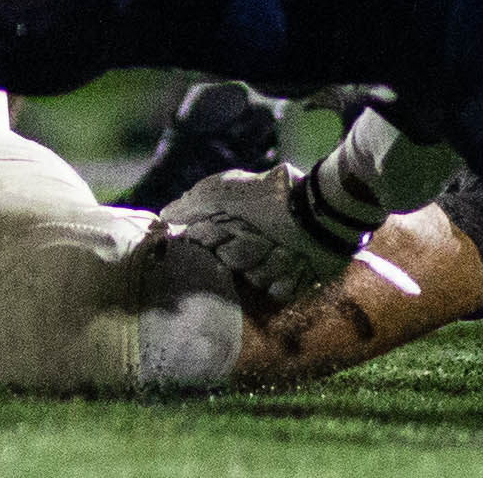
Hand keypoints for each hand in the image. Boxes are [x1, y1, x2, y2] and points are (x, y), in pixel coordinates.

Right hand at [161, 165, 350, 308]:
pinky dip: (287, 276)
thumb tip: (164, 216)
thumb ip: (194, 202)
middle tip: (260, 234)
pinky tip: (296, 259)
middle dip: (244, 250)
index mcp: (227, 228)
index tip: (225, 230)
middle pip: (227, 266)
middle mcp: (243, 248)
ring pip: (252, 281)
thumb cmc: (270, 197)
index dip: (214, 241)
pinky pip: (277, 293)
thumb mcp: (227, 189)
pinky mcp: (289, 282)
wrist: (318, 212)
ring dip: (269, 261)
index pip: (204, 247)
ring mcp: (266, 266)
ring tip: (285, 245)